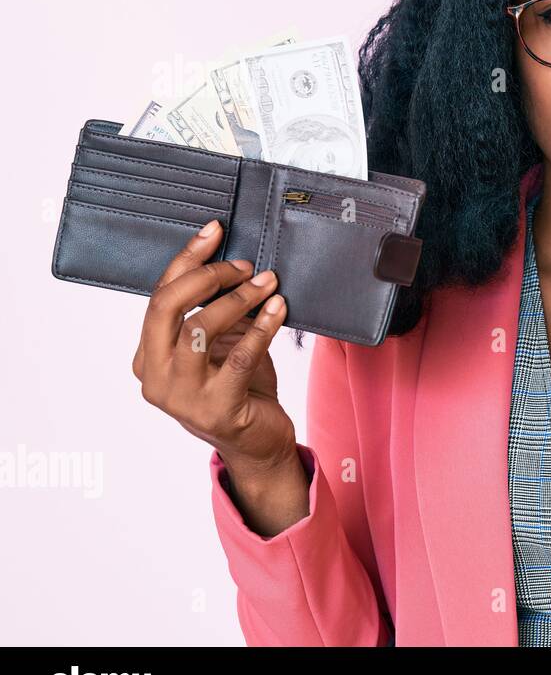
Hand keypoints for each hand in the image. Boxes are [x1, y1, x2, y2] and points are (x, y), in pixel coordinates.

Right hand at [131, 220, 297, 475]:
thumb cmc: (238, 386)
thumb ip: (213, 308)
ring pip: (200, 329)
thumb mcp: (219, 343)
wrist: (258, 443)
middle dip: (207, 276)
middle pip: (166, 307)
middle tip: (244, 265)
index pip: (159, 296)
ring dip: (239, 299)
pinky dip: (262, 327)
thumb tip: (231, 258)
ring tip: (268, 283)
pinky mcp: (217, 410)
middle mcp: (154, 377)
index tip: (214, 231)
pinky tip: (279, 309)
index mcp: (148, 356)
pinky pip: (239, 357)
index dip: (187, 259)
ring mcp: (181, 397)